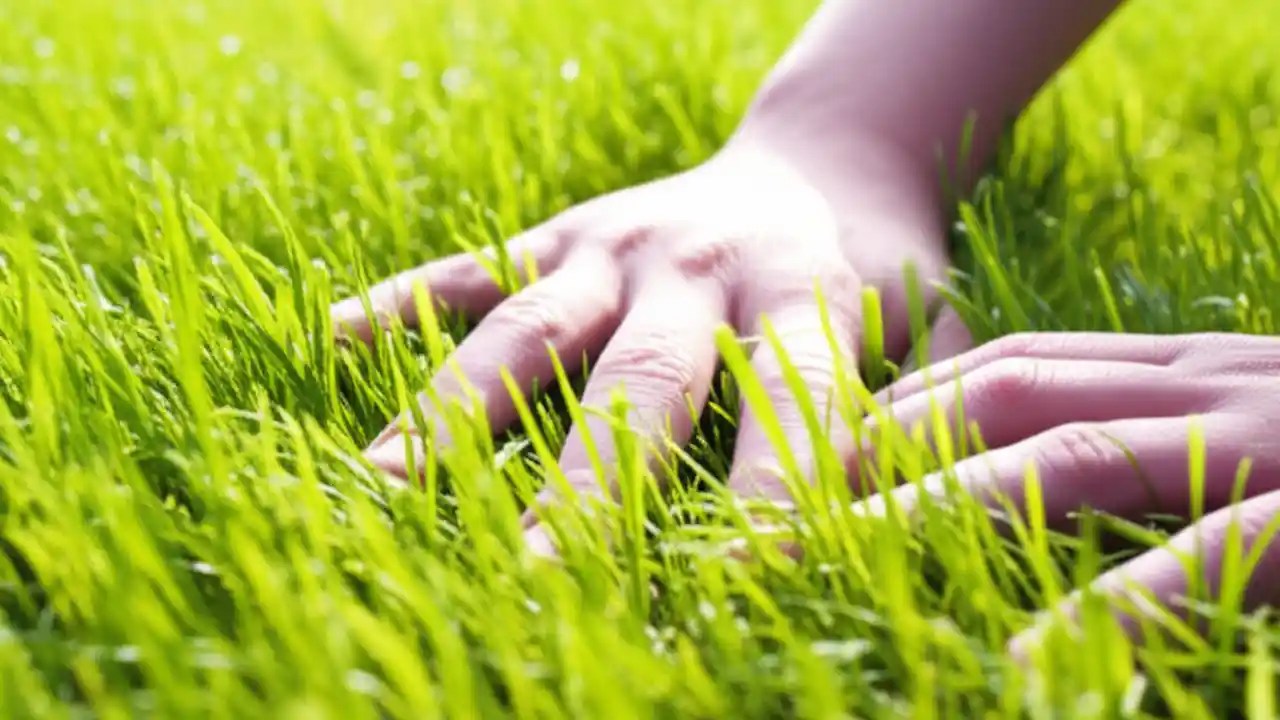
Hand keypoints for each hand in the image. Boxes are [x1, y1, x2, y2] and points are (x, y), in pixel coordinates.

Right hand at [330, 134, 964, 553]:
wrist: (827, 158)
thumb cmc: (886, 271)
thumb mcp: (938, 330)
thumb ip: (927, 417)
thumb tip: (885, 521)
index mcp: (808, 301)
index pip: (789, 409)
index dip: (769, 500)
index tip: (732, 590)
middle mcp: (703, 267)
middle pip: (639, 383)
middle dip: (588, 485)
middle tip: (537, 577)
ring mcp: (620, 243)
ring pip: (530, 327)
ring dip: (458, 408)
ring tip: (387, 484)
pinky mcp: (565, 229)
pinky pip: (475, 264)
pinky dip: (406, 302)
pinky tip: (336, 337)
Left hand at [866, 331, 1279, 653]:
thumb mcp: (1253, 422)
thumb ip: (1164, 439)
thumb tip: (1056, 490)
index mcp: (1185, 371)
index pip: (1021, 365)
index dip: (918, 400)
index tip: (837, 441)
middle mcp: (1205, 384)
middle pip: (1014, 394)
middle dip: (900, 438)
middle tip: (808, 488)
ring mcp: (1257, 436)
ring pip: (1073, 458)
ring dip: (948, 499)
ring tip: (851, 543)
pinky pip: (1208, 553)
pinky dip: (1116, 605)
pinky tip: (1030, 657)